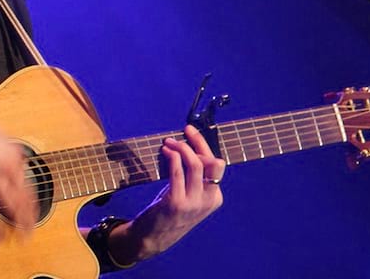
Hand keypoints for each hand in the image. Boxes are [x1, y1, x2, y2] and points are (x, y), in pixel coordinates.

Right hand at [0, 100, 35, 241]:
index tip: (33, 209)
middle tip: (32, 229)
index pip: (29, 183)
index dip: (32, 201)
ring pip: (12, 208)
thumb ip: (6, 150)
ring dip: (20, 225)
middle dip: (31, 217)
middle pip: (25, 199)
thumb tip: (12, 159)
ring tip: (22, 238)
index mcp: (14, 155)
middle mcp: (8, 168)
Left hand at [114, 124, 224, 262]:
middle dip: (197, 143)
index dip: (203, 144)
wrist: (153, 237)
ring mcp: (194, 203)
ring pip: (195, 164)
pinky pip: (177, 172)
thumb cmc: (169, 211)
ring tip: (168, 142)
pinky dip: (172, 157)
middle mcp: (208, 200)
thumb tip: (187, 145)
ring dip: (181, 148)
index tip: (190, 131)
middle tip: (183, 132)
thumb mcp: (188, 194)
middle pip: (211, 162)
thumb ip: (193, 176)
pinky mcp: (177, 203)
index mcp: (215, 197)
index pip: (216, 163)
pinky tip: (165, 151)